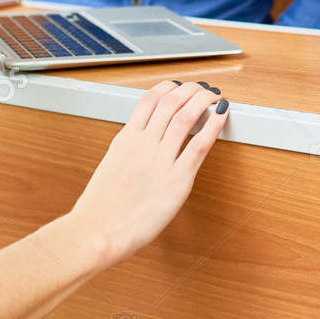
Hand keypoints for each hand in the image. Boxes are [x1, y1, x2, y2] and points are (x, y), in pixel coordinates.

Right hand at [69, 80, 226, 263]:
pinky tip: (222, 114)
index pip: (149, 100)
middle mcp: (143, 143)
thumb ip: (126, 155)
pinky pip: (200, 144)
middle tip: (201, 88)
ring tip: (213, 96)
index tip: (178, 86)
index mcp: (125, 139)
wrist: (97, 232)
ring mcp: (160, 160)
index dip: (168, 88)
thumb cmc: (100, 210)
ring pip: (186, 115)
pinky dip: (213, 125)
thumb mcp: (109, 169)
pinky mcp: (177, 179)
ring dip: (202, 100)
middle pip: (171, 102)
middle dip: (190, 90)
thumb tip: (136, 153)